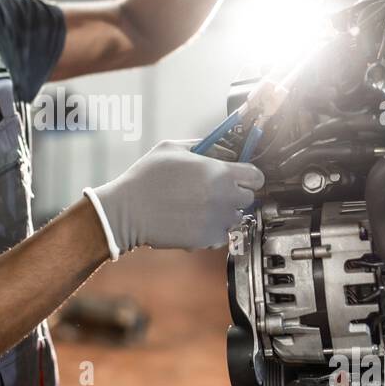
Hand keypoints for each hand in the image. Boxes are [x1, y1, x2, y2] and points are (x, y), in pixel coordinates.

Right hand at [83, 140, 264, 254]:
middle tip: (217, 192)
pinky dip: (213, 231)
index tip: (241, 178)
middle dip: (236, 195)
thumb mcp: (172, 147)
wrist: (128, 211)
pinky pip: (222, 236)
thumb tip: (217, 147)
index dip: (249, 176)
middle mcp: (224, 198)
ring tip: (203, 209)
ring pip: (235, 219)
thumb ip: (201, 145)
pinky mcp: (206, 240)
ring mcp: (216, 221)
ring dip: (224, 214)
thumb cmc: (146, 178)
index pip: (256, 176)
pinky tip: (196, 222)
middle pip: (248, 199)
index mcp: (219, 173)